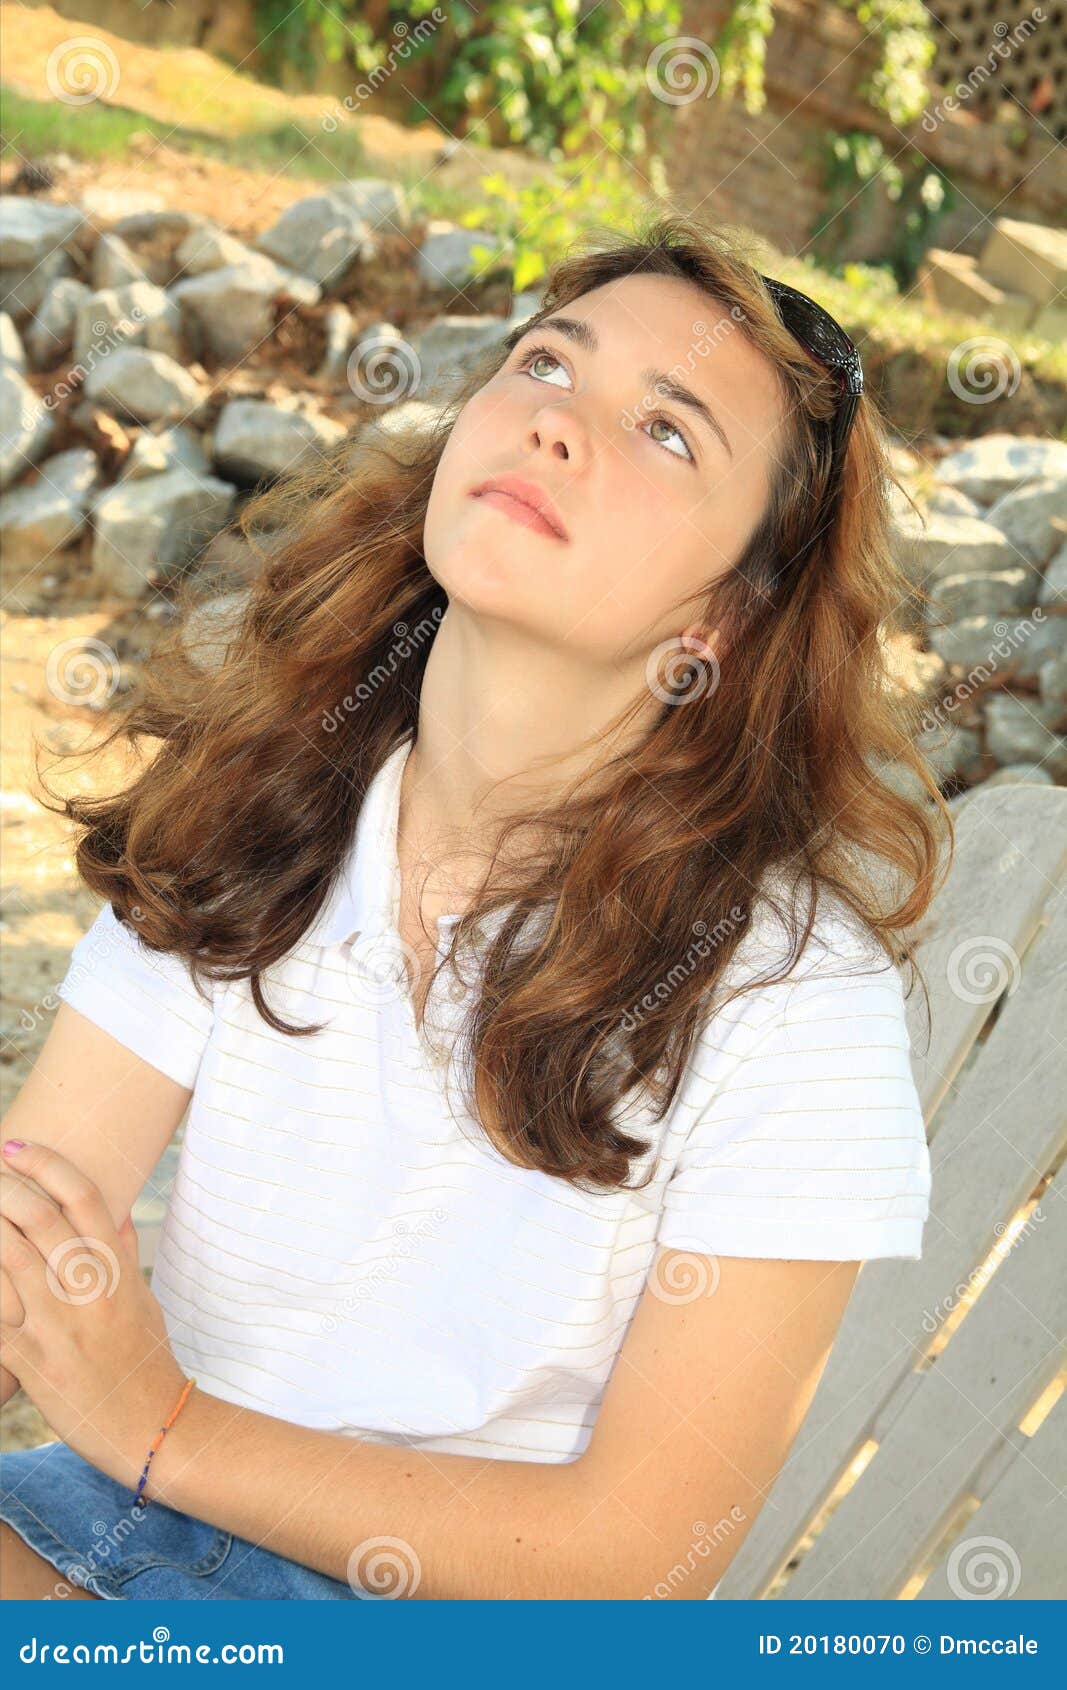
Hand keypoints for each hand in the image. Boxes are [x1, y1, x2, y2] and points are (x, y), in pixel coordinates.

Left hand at [0, 1139, 189, 1491]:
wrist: (152, 1431)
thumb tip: (114, 1214)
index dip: (48, 1164)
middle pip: (41, 1218)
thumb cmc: (147, 1363)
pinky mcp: (31, 1362)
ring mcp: (59, 1325)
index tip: (17, 1147)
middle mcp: (90, 1290)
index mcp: (118, 1270)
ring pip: (9, 1257)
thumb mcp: (143, 1302)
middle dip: (3, 1186)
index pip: (84, 1197)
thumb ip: (124, 1256)